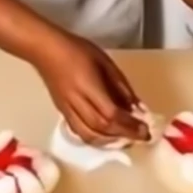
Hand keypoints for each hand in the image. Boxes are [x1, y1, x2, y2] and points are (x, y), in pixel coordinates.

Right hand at [34, 35, 148, 144]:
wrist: (46, 51)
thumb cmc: (78, 51)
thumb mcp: (105, 62)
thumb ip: (121, 86)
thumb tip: (136, 107)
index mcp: (88, 86)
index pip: (111, 114)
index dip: (130, 125)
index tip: (146, 130)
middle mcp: (76, 102)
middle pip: (101, 127)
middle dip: (124, 135)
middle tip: (141, 136)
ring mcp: (67, 110)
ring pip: (89, 135)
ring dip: (110, 141)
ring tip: (126, 138)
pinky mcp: (62, 113)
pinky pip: (80, 132)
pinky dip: (96, 138)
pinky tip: (107, 136)